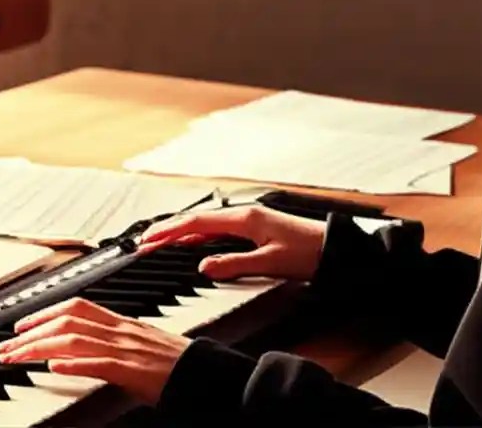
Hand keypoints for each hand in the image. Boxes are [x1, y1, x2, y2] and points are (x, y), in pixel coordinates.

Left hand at [0, 297, 189, 405]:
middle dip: (31, 331)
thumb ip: (112, 343)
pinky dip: (73, 364)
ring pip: (74, 340)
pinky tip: (53, 367)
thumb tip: (82, 349)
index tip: (21, 324)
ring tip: (16, 357)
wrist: (205, 374)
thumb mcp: (141, 345)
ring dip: (39, 348)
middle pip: (66, 321)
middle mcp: (120, 331)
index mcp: (122, 323)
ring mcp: (126, 349)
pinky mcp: (133, 371)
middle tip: (6, 345)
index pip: (75, 308)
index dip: (44, 313)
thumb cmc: (177, 364)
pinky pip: (99, 363)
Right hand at [139, 205, 326, 281]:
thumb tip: (203, 267)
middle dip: (168, 229)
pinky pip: (217, 229)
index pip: (196, 222)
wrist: (336, 249)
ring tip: (160, 241)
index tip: (149, 239)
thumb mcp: (271, 263)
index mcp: (244, 218)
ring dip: (181, 231)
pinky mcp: (254, 228)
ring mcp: (248, 220)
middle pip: (196, 220)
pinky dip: (197, 235)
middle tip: (145, 241)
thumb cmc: (310, 253)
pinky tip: (191, 243)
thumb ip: (234, 265)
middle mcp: (243, 215)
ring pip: (205, 223)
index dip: (169, 231)